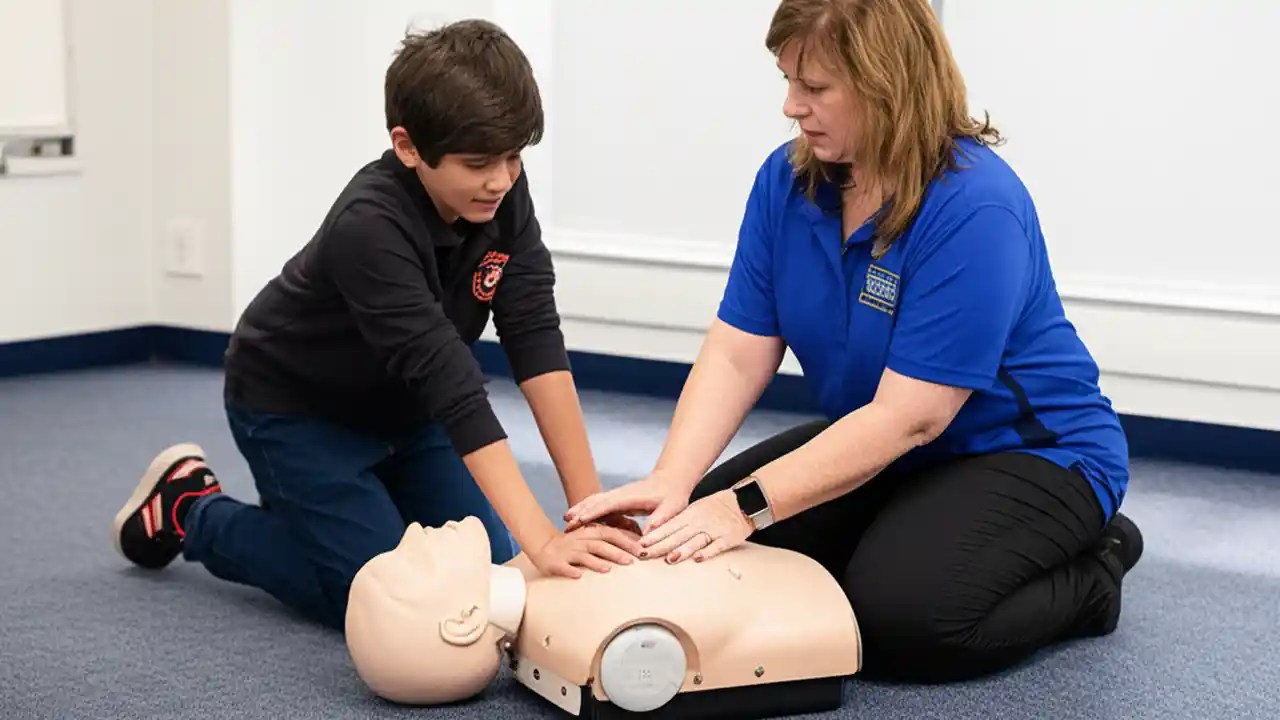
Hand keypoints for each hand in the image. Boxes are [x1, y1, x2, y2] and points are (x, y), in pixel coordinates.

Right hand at [529, 523, 644, 578]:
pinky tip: (579, 576)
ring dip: (596, 562)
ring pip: (583, 555)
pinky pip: (564, 567)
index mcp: (589, 533)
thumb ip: (608, 541)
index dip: (626, 541)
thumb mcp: (590, 538)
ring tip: (609, 569)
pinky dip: (571, 571)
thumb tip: (634, 546)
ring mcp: (568, 552)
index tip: (641, 550)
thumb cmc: (573, 545)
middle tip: (632, 560)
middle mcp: (580, 541)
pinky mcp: (555, 563)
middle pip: (600, 544)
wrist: (543, 546)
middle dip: (616, 552)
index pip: (611, 534)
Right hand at [563, 471, 691, 534]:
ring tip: (566, 519)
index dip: (594, 511)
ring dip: (581, 509)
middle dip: (581, 510)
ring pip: (595, 501)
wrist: (672, 481)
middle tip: (566, 522)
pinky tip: (580, 517)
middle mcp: (621, 494)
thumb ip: (659, 520)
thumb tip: (648, 534)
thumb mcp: (670, 509)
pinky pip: (600, 504)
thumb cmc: (673, 496)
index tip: (580, 518)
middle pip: (596, 501)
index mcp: (631, 497)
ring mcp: (619, 496)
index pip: (608, 504)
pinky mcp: (619, 499)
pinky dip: (588, 508)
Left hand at [639, 489, 753, 563]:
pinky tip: (698, 559)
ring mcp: (713, 530)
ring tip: (669, 559)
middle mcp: (699, 522)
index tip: (641, 544)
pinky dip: (707, 552)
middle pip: (677, 536)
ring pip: (695, 541)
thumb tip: (658, 533)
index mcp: (690, 515)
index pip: (669, 526)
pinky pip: (716, 546)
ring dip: (682, 550)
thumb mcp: (696, 509)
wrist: (744, 502)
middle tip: (645, 555)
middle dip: (660, 546)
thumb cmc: (716, 507)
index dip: (655, 536)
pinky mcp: (727, 538)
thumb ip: (680, 522)